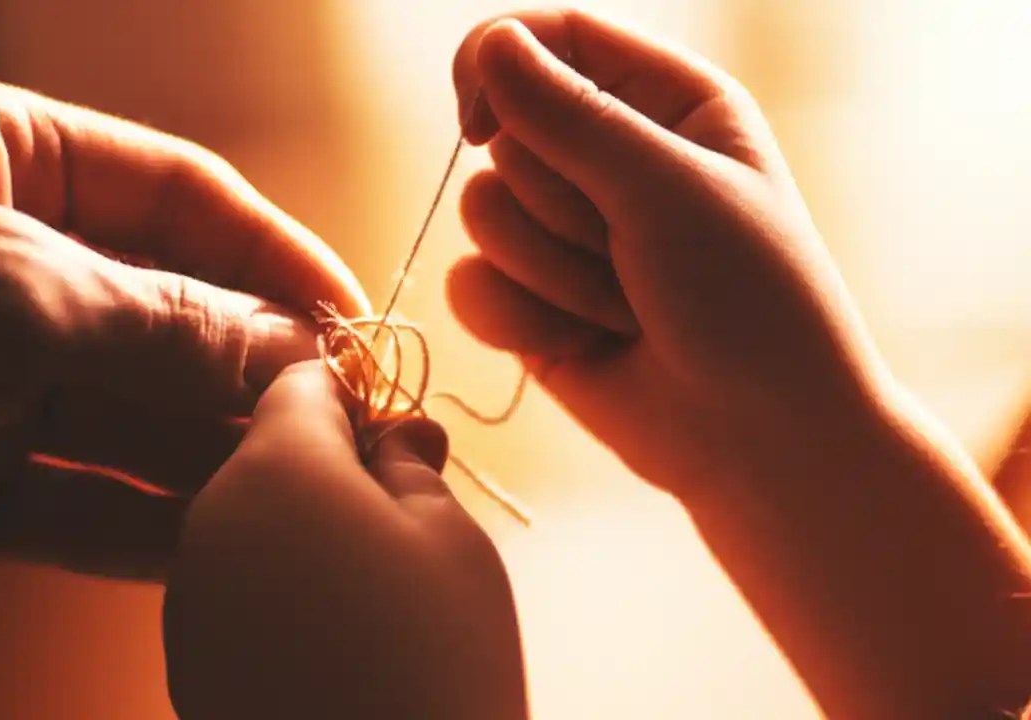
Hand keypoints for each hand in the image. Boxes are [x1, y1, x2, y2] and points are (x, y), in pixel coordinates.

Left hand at [0, 80, 366, 624]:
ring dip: (210, 457)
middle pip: (166, 311)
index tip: (356, 323)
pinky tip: (219, 545)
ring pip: (129, 414)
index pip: (180, 194)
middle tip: (344, 431)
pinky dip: (145, 524)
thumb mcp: (1, 296)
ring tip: (297, 497)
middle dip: (250, 372)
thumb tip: (299, 355)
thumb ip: (163, 328)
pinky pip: (78, 496)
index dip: (274, 257)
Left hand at [164, 361, 526, 719]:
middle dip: (326, 465)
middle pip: (264, 452)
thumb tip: (398, 430)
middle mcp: (208, 518)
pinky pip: (232, 589)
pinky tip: (334, 634)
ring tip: (377, 587)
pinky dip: (274, 590)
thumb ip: (408, 462)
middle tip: (405, 518)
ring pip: (246, 522)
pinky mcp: (188, 662)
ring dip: (300, 528)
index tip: (397, 433)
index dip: (351, 393)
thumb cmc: (438, 658)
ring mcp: (189, 596)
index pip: (298, 381)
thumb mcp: (449, 538)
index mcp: (273, 465)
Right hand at [447, 11, 890, 495]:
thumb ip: (574, 116)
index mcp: (666, 102)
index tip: (477, 119)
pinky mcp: (532, 303)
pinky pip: (470, 284)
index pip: (555, 36)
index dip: (499, 63)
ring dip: (551, 272)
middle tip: (635, 253)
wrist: (761, 441)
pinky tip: (584, 343)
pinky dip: (521, 319)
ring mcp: (564, 235)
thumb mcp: (670, 191)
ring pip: (480, 213)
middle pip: (507, 133)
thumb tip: (489, 45)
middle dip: (561, 207)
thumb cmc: (749, 302)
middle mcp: (609, 158)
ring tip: (625, 307)